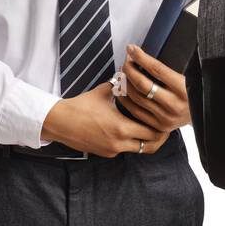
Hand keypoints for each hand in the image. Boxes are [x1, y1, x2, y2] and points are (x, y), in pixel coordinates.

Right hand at [41, 80, 169, 156]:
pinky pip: (125, 149)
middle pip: (149, 146)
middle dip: (158, 137)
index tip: (166, 119)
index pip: (152, 133)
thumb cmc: (81, 105)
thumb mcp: (104, 91)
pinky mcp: (104, 153)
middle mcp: (118, 143)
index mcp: (121, 128)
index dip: (162, 127)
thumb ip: (123, 83)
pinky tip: (132, 130)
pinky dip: (131, 142)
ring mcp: (111, 151)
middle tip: (163, 126)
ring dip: (145, 141)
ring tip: (150, 128)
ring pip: (138, 150)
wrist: (59, 122)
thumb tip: (134, 72)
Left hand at [116, 43, 191, 131]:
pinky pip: (135, 111)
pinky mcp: (158, 126)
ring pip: (136, 97)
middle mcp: (174, 104)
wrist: (205, 116)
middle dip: (129, 70)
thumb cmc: (196, 93)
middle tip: (125, 62)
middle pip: (142, 84)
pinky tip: (122, 90)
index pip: (157, 69)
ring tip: (122, 74)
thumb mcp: (189, 78)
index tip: (131, 49)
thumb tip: (147, 56)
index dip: (141, 57)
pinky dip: (125, 99)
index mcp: (184, 88)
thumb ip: (170, 70)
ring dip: (125, 83)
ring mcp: (165, 117)